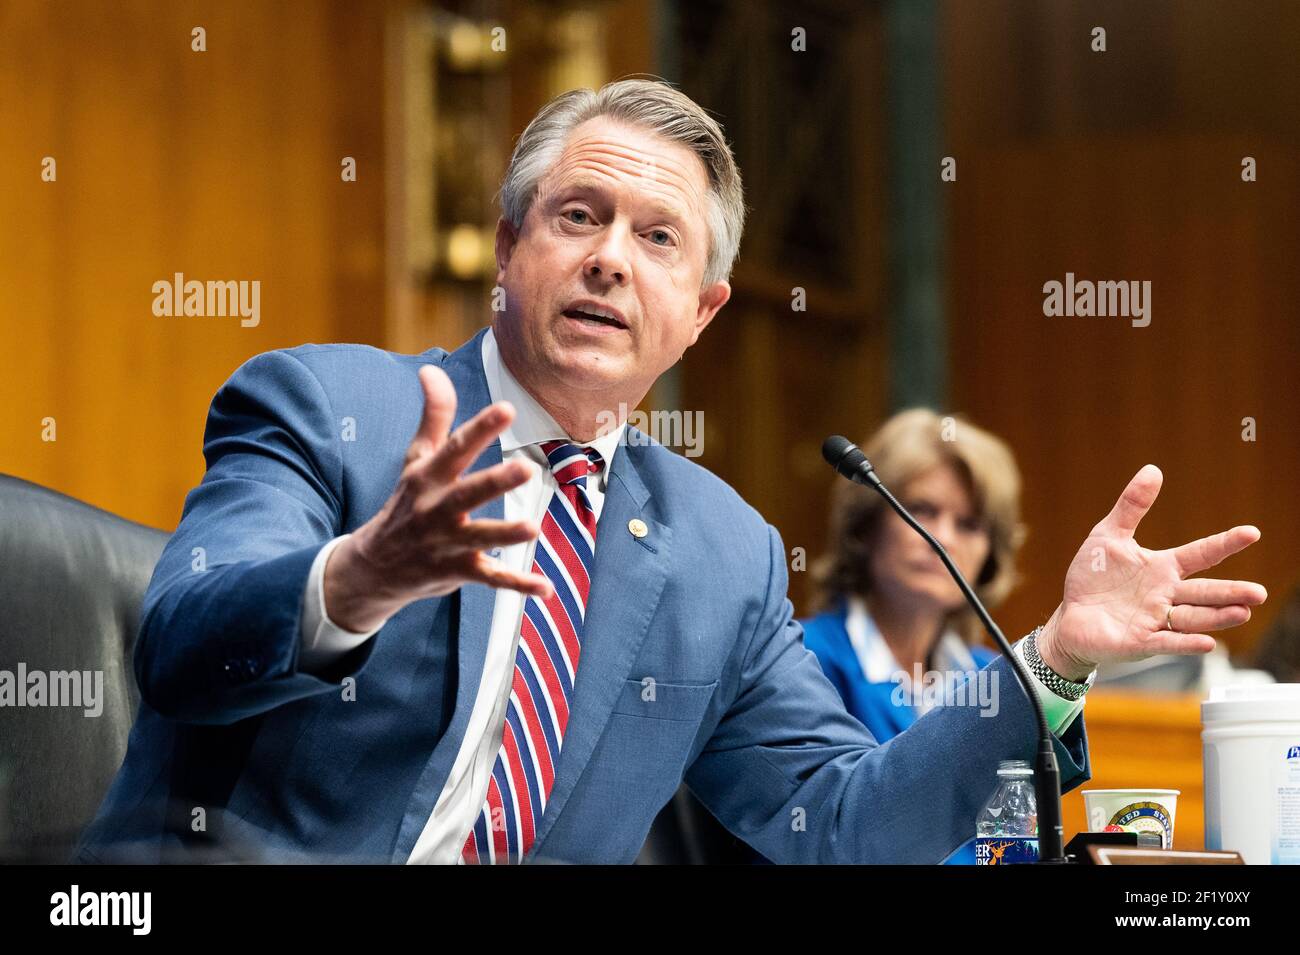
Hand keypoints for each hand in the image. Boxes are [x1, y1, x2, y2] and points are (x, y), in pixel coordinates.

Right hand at [323, 365, 553, 631]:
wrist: (373, 567)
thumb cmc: (406, 503)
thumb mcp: (416, 459)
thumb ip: (433, 417)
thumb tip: (431, 369)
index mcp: (428, 478)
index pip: (455, 449)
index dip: (480, 428)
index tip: (506, 409)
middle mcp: (436, 509)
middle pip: (467, 493)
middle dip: (495, 482)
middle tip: (524, 468)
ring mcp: (446, 543)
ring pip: (479, 539)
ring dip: (505, 535)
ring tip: (533, 528)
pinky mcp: (457, 572)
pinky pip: (490, 579)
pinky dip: (517, 586)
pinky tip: (546, 587)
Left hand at [1036, 465, 1266, 680]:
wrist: (1071, 617)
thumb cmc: (1093, 578)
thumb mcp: (1108, 536)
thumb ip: (1131, 507)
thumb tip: (1153, 470)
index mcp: (1163, 568)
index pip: (1200, 554)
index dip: (1224, 544)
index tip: (1252, 532)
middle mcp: (1166, 595)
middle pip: (1204, 592)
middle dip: (1231, 592)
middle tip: (1259, 593)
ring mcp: (1155, 620)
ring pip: (1192, 618)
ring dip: (1217, 616)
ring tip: (1242, 612)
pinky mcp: (1140, 642)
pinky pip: (1166, 642)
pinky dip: (1185, 643)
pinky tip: (1206, 643)